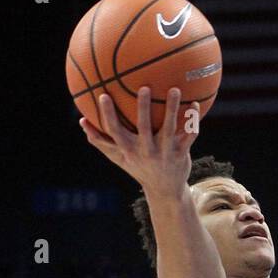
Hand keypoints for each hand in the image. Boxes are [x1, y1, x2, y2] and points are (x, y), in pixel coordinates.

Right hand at [79, 86, 198, 197]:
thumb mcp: (118, 157)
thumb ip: (100, 140)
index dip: (108, 115)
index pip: (115, 132)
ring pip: (169, 128)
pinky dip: (193, 120)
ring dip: (172, 109)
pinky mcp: (181, 153)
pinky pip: (189, 135)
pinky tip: (195, 103)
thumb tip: (82, 121)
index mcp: (129, 150)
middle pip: (144, 127)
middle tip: (144, 87)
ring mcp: (165, 152)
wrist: (165, 190)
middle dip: (143, 108)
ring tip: (174, 89)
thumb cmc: (138, 167)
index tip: (103, 96)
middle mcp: (147, 151)